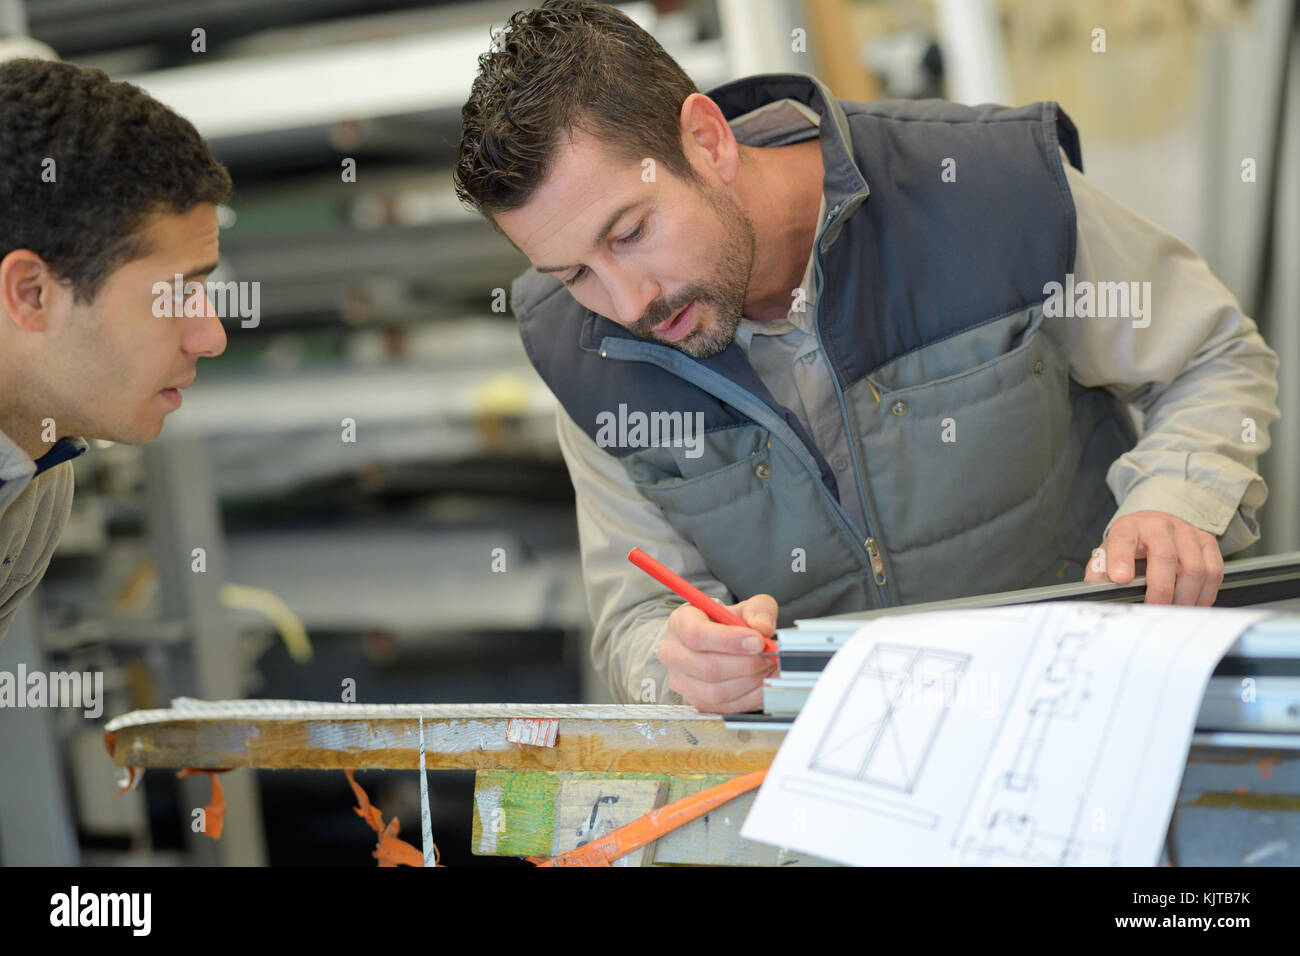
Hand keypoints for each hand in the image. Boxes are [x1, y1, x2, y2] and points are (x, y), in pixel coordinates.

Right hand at [657, 593, 778, 713]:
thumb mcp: (746, 607)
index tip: (758, 641)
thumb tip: (762, 629)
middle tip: (769, 656)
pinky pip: (725, 706)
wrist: (722, 641)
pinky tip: (763, 682)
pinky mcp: (696, 701)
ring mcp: (681, 681)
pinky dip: (750, 696)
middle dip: (746, 664)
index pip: (696, 634)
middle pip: (707, 667)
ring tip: (767, 667)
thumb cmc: (729, 623)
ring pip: (716, 691)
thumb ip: (758, 611)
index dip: (729, 640)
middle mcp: (673, 653)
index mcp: (680, 622)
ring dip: (750, 681)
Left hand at [1083, 510, 1223, 605]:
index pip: (1123, 540)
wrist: (1152, 526)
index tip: (1121, 579)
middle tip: (1155, 610)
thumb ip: (1099, 573)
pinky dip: (1205, 594)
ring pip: (1194, 567)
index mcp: (1128, 528)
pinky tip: (1193, 606)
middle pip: (1165, 557)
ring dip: (1186, 597)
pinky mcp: (1206, 542)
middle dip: (1161, 590)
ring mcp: (1185, 532)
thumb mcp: (1107, 555)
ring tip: (1175, 613)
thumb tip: (1097, 594)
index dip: (1121, 559)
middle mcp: (1158, 525)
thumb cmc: (1128, 547)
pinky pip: (1213, 571)